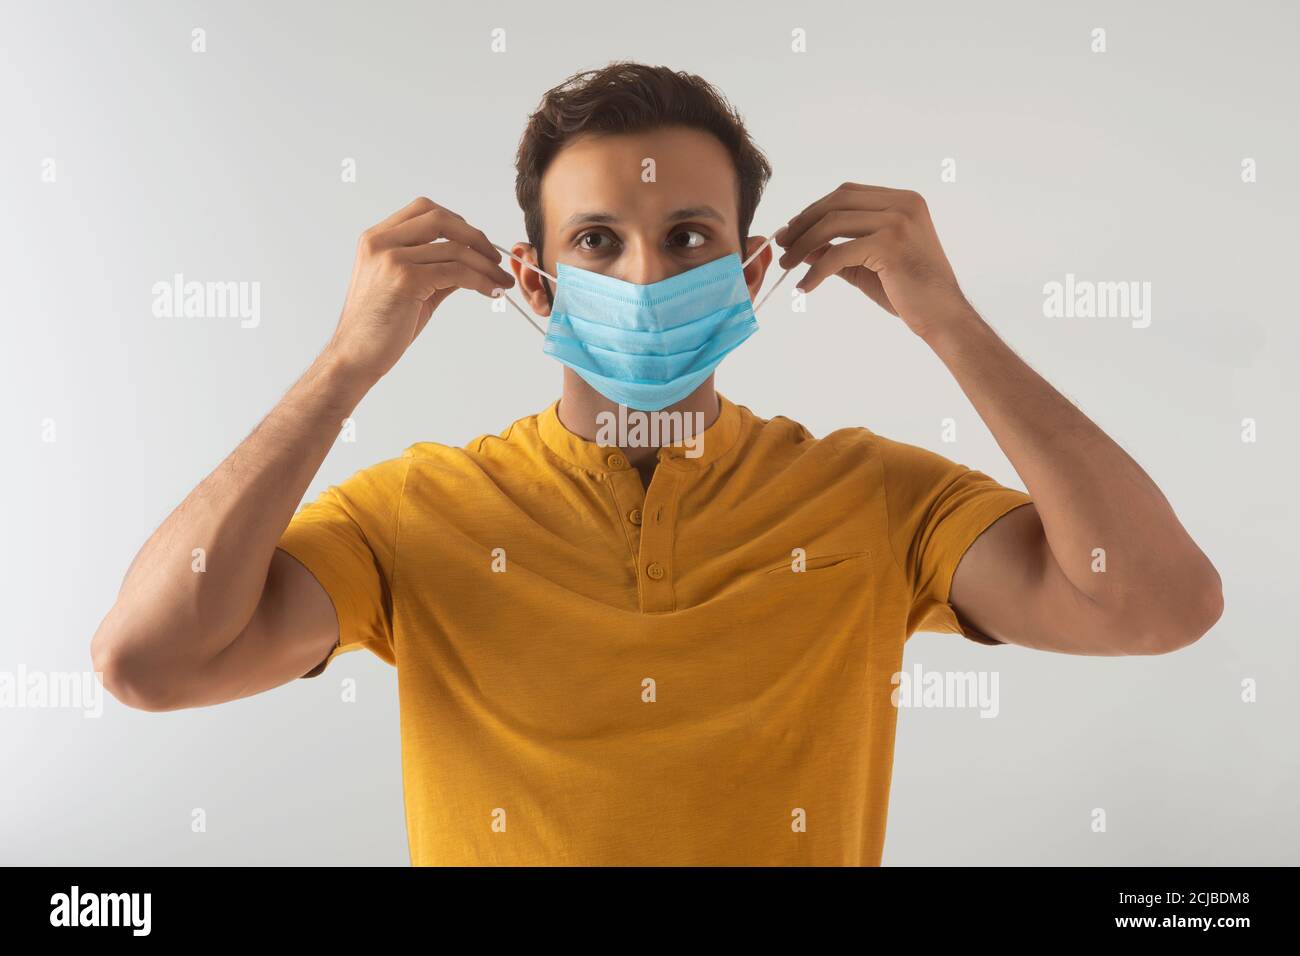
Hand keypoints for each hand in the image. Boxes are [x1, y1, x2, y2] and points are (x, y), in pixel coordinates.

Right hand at [324, 196, 513, 382]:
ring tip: (502, 282)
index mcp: (377, 238)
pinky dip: (481, 280)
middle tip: (495, 259)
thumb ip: (436, 269)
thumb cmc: (380, 328)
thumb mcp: (409, 288)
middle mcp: (381, 241)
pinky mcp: (405, 279)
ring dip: (487, 265)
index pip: (424, 210)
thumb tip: (473, 262)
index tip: (477, 245)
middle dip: (475, 237)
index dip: (457, 223)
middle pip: (441, 219)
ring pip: (454, 249)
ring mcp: (392, 258)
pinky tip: (491, 292)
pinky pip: (456, 272)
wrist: (355, 357)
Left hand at [774, 183, 973, 338]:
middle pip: (836, 201)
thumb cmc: (909, 293)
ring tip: (787, 265)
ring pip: (833, 223)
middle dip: (803, 222)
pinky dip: (817, 270)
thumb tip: (800, 247)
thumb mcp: (866, 265)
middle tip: (782, 245)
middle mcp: (902, 203)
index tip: (791, 231)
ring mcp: (898, 220)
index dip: (813, 210)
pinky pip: (839, 253)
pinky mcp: (890, 244)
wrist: (942, 317)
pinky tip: (805, 287)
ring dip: (803, 245)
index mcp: (902, 200)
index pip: (846, 194)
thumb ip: (837, 251)